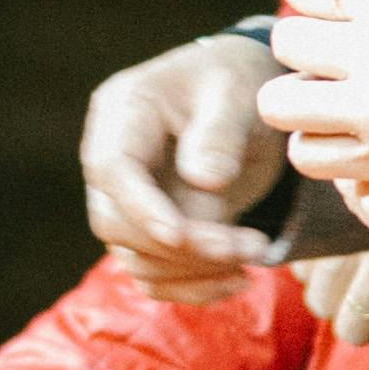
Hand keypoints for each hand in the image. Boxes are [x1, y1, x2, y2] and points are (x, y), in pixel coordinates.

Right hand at [80, 35, 288, 294]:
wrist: (246, 95)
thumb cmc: (238, 82)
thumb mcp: (238, 94)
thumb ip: (220, 133)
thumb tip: (204, 180)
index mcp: (123, 112)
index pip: (112, 169)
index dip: (141, 209)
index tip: (184, 234)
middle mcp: (111, 158)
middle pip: (116, 222)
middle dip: (182, 246)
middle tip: (251, 246)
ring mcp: (125, 198)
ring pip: (135, 256)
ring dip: (194, 271)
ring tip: (257, 255)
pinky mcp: (147, 229)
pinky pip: (155, 273)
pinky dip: (193, 287)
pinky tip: (240, 279)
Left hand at [253, 0, 368, 246]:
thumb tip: (339, 11)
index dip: (311, 1)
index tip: (329, 16)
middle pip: (286, 40)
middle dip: (303, 56)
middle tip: (332, 70)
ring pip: (278, 102)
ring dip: (301, 108)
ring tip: (333, 113)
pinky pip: (306, 153)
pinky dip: (321, 152)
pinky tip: (350, 147)